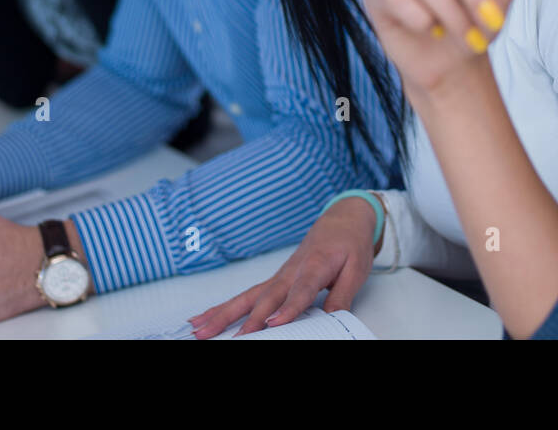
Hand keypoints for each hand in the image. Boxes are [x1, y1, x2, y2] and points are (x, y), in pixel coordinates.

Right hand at [188, 196, 378, 337]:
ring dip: (223, 314)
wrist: (342, 218)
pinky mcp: (273, 280)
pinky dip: (224, 307)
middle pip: (265, 297)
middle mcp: (290, 272)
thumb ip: (343, 295)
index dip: (288, 308)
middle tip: (232, 339)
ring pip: (247, 297)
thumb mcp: (357, 268)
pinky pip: (246, 295)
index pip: (300, 291)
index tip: (273, 323)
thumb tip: (333, 318)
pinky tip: (205, 318)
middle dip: (247, 320)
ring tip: (200, 330)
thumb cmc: (350, 243)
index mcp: (314, 266)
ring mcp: (278, 276)